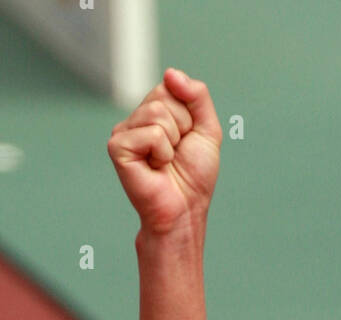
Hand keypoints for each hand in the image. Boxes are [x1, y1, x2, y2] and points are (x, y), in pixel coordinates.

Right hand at [108, 68, 222, 235]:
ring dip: (173, 142)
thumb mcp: (207, 131)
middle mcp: (135, 119)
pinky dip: (162, 153)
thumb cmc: (194, 177)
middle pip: (163, 97)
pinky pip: (151, 134)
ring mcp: (123, 132)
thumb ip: (198, 97)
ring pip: (157, 114)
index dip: (189, 116)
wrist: (184, 210)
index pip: (171, 88)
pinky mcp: (118, 147)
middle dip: (182, 127)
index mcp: (153, 113)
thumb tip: (171, 73)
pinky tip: (155, 168)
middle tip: (176, 154)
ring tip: (165, 162)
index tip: (186, 141)